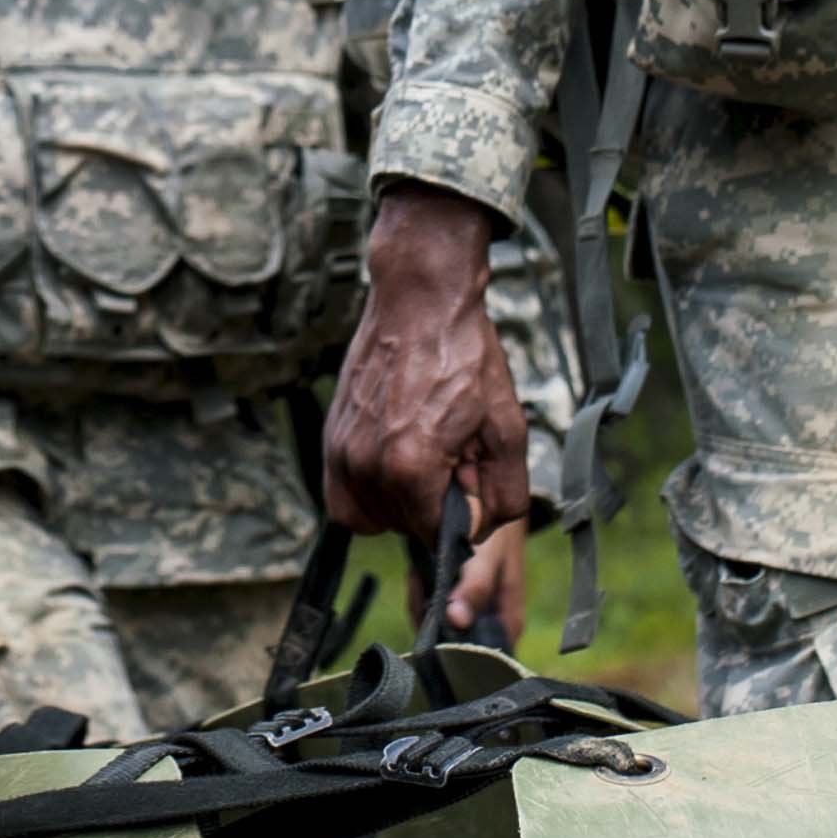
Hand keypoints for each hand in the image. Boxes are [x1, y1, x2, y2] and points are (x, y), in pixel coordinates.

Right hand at [327, 184, 532, 597]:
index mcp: (411, 467)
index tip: (470, 478)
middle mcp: (365, 465)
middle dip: (433, 504)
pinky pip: (341, 494)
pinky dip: (368, 491)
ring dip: (400, 500)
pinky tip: (395, 457)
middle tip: (452, 457)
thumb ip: (505, 493)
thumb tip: (484, 528)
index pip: (437, 536)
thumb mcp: (507, 427)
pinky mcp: (329, 436)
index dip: (464, 516)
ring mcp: (341, 450)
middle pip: (404, 527)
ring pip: (370, 516)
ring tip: (424, 452)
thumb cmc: (464, 355)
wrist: (420, 301)